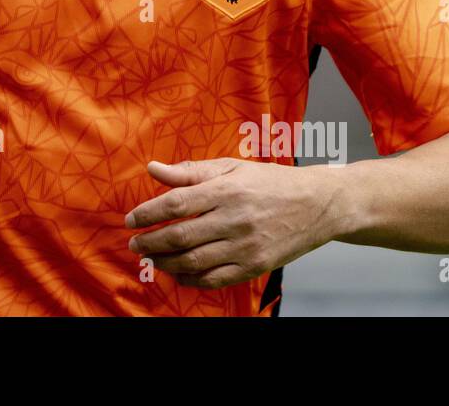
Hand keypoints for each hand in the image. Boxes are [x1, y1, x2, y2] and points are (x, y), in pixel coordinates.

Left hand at [123, 158, 339, 289]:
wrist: (318, 205)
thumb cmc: (271, 182)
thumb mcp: (232, 167)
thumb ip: (191, 171)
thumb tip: (153, 169)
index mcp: (227, 190)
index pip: (176, 203)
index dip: (147, 213)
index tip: (130, 220)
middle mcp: (235, 219)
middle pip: (180, 235)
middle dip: (150, 242)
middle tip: (135, 244)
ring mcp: (245, 246)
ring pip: (194, 261)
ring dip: (165, 262)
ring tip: (152, 258)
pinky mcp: (255, 266)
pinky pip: (214, 279)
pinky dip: (191, 280)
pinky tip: (178, 273)